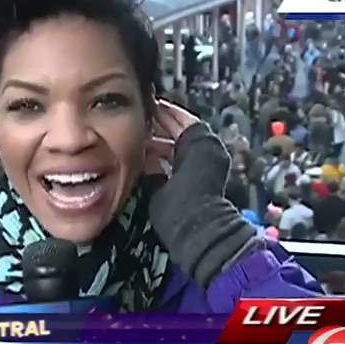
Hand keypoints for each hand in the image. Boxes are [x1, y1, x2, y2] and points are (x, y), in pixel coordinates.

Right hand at [148, 104, 256, 286]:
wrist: (201, 236)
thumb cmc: (180, 207)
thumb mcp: (158, 181)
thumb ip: (150, 163)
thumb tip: (143, 152)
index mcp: (199, 143)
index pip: (179, 119)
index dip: (160, 113)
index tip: (144, 107)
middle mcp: (206, 150)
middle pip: (181, 133)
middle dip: (159, 129)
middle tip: (137, 124)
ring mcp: (207, 166)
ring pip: (181, 148)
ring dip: (162, 145)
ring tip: (137, 143)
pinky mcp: (203, 181)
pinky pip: (184, 162)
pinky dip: (169, 160)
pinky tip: (148, 161)